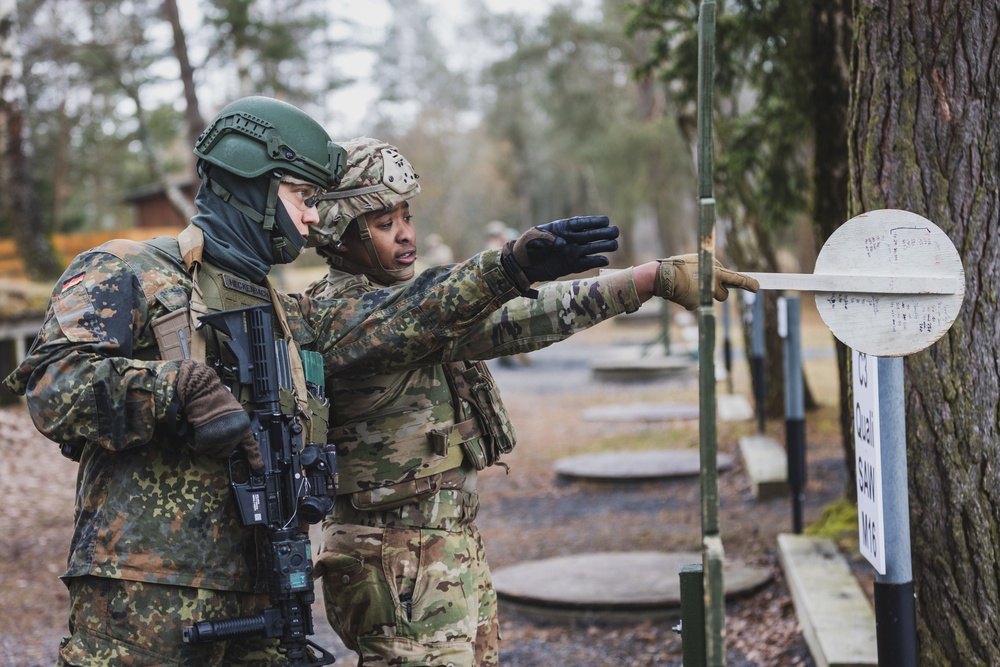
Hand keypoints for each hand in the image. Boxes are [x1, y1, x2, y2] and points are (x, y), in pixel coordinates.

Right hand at [175, 360, 261, 468]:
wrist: (203, 392)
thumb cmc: (216, 398)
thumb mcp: (234, 412)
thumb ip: (235, 426)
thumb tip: (233, 437)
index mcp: (243, 427)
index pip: (251, 446)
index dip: (255, 459)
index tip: (259, 469)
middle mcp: (234, 436)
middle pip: (226, 452)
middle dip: (218, 446)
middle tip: (212, 434)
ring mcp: (220, 440)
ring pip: (212, 452)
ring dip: (207, 444)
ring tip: (204, 429)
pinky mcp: (205, 441)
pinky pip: (199, 448)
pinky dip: (195, 442)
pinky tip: (196, 430)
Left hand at [503, 216, 618, 283]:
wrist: (521, 264)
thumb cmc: (526, 246)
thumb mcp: (534, 237)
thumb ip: (548, 238)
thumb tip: (563, 243)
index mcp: (563, 228)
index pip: (582, 223)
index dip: (595, 221)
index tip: (606, 221)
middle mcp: (570, 240)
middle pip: (591, 235)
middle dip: (604, 233)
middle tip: (616, 232)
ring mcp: (572, 253)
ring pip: (592, 248)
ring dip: (604, 246)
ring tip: (615, 245)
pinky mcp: (571, 266)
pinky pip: (586, 263)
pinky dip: (595, 262)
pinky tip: (604, 260)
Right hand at [653, 254, 759, 310]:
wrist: (662, 276)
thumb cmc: (680, 265)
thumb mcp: (699, 260)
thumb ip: (712, 268)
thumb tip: (719, 276)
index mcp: (715, 272)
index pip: (736, 279)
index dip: (748, 283)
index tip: (757, 287)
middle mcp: (712, 285)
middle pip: (724, 295)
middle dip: (719, 293)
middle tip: (710, 287)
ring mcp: (704, 296)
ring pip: (709, 299)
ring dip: (703, 295)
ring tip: (688, 286)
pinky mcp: (694, 305)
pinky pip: (695, 303)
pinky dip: (689, 299)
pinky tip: (681, 292)